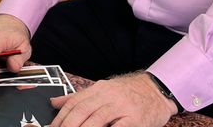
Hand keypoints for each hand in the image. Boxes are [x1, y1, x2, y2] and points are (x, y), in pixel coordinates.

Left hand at [50, 73, 176, 126]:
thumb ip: (79, 98)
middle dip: (68, 126)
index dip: (61, 118)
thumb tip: (54, 103)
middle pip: (82, 112)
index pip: (74, 103)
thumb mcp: (103, 90)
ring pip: (96, 121)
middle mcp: (109, 96)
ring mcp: (123, 107)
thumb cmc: (128, 93)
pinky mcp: (135, 120)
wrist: (157, 91)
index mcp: (99, 89)